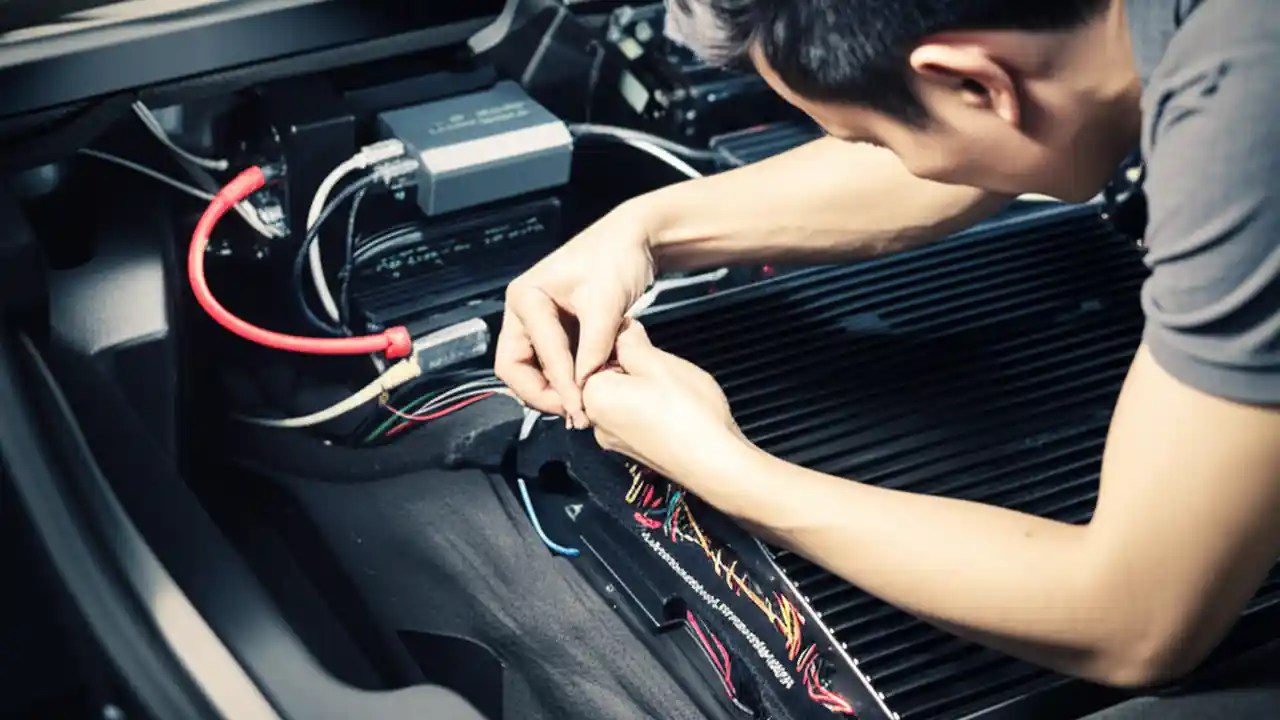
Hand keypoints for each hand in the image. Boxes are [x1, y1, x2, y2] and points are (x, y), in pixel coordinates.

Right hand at [496, 200, 657, 427]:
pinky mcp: (556, 330)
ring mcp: (538, 322)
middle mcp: (523, 311)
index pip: (536, 354)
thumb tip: (583, 387)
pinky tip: (589, 390)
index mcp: (525, 297)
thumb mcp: (606, 302)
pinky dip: (567, 379)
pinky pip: (552, 364)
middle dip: (541, 393)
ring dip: (554, 389)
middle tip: (573, 413)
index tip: (580, 409)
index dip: (559, 385)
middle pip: (515, 368)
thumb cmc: (616, 257)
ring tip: (583, 406)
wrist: (635, 240)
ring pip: (531, 369)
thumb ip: (593, 347)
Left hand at [582, 321, 741, 479]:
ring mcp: (615, 441)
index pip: (593, 356)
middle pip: (608, 378)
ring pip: (624, 398)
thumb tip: (621, 330)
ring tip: (673, 392)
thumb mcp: (659, 364)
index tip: (647, 345)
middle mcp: (596, 422)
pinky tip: (675, 410)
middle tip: (665, 370)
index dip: (622, 344)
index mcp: (594, 396)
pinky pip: (635, 418)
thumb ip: (632, 344)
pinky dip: (651, 409)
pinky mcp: (634, 452)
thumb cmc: (688, 412)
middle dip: (634, 368)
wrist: (717, 465)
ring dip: (645, 389)